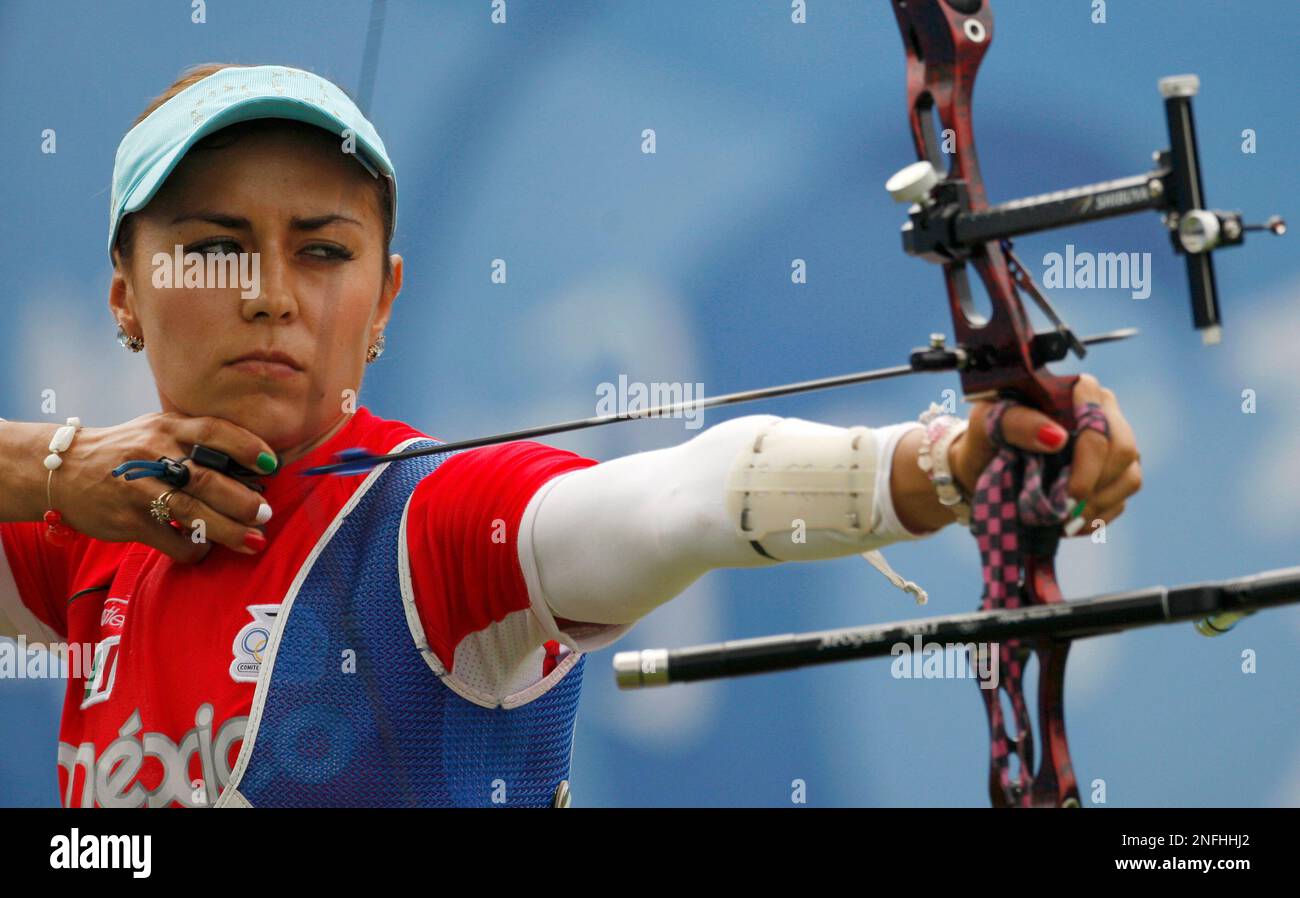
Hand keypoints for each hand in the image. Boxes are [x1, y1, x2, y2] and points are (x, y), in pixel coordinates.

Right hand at [53, 412, 278, 562]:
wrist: (63, 470)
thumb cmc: (127, 449)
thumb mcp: (158, 430)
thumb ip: (197, 440)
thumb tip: (254, 465)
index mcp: (167, 428)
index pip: (214, 431)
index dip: (247, 447)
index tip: (273, 465)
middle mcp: (153, 454)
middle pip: (206, 478)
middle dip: (243, 500)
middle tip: (266, 513)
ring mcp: (138, 488)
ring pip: (191, 512)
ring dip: (228, 530)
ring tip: (254, 540)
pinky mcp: (128, 520)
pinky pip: (170, 541)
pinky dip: (195, 549)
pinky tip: (206, 549)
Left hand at [948, 374, 1141, 535]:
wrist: (982, 467)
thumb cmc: (986, 437)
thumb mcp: (986, 423)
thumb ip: (1015, 421)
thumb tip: (1056, 437)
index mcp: (1077, 391)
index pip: (1099, 419)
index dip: (1090, 457)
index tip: (1069, 490)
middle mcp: (1103, 413)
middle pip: (1123, 449)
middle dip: (1093, 485)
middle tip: (1064, 509)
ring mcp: (1113, 445)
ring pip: (1130, 476)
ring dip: (1096, 505)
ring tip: (1062, 519)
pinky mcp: (1114, 475)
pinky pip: (1121, 499)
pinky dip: (1097, 517)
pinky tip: (1070, 524)